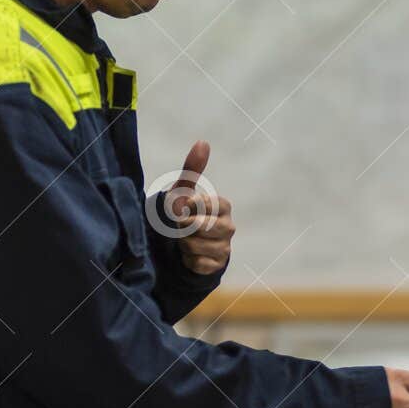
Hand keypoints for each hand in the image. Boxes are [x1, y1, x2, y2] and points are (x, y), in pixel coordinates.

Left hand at [168, 140, 233, 275]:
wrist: (183, 244)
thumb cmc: (186, 212)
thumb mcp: (184, 191)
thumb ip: (192, 169)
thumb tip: (203, 142)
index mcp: (224, 206)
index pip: (209, 203)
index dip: (192, 205)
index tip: (183, 205)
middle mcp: (229, 226)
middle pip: (203, 226)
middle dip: (185, 225)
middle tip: (180, 224)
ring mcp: (225, 247)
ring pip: (198, 246)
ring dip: (183, 243)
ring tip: (183, 239)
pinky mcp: (217, 265)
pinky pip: (198, 263)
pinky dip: (188, 259)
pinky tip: (188, 254)